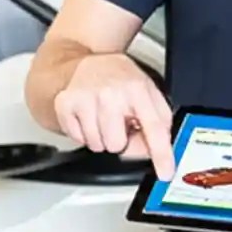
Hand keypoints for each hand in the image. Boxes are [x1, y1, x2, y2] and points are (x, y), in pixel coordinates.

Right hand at [53, 53, 175, 179]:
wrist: (89, 59)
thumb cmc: (122, 80)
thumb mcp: (149, 91)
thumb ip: (158, 121)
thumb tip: (155, 151)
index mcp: (137, 89)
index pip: (154, 127)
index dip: (161, 154)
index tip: (165, 172)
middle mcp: (111, 93)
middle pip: (118, 146)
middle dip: (120, 139)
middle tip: (119, 123)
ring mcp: (85, 98)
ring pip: (97, 146)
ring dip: (102, 137)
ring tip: (104, 117)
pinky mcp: (65, 104)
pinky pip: (78, 140)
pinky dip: (85, 133)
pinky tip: (90, 116)